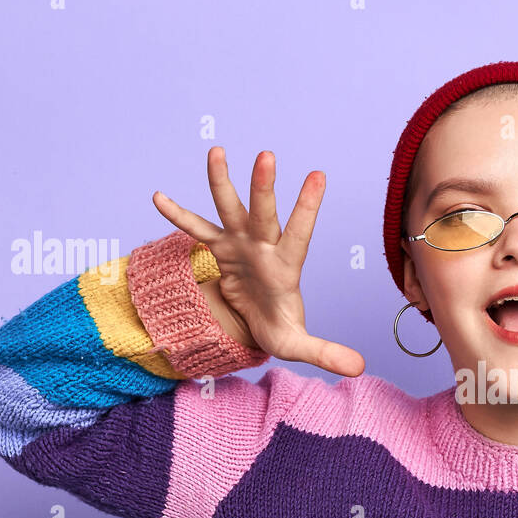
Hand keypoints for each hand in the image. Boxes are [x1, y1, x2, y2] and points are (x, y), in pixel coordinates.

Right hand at [152, 147, 364, 376]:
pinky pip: (197, 229)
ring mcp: (242, 244)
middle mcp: (265, 247)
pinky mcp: (221, 248)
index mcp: (286, 266)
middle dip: (264, 187)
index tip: (319, 175)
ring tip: (216, 150)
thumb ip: (325, 352)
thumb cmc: (281, 328)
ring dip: (222, 181)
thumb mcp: (298, 345)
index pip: (299, 233)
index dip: (307, 207)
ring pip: (230, 208)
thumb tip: (359, 367)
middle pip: (264, 213)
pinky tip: (159, 196)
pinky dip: (179, 215)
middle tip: (266, 154)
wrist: (258, 321)